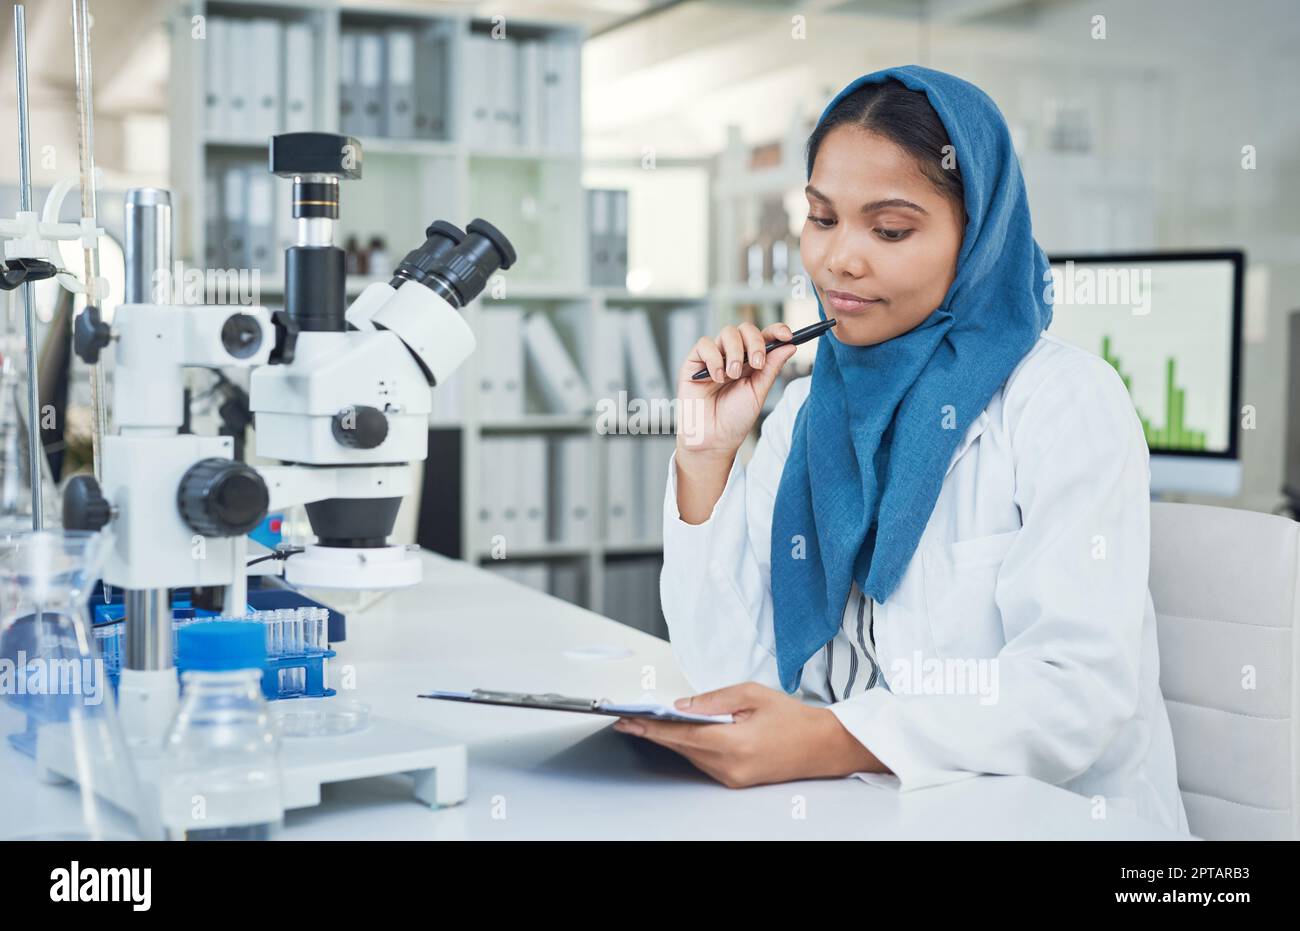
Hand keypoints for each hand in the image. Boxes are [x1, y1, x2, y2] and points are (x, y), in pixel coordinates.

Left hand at [612, 682, 887, 787]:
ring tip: (646, 722)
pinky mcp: (735, 781)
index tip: (628, 720)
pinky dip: (689, 747)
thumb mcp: (753, 694)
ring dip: (670, 739)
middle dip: (654, 732)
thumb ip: (714, 699)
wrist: (823, 746)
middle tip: (628, 718)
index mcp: (735, 744)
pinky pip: (703, 762)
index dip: (651, 727)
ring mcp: (732, 778)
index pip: (682, 735)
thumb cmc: (792, 717)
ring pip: (690, 756)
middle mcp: (730, 767)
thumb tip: (681, 705)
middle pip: (681, 747)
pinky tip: (678, 734)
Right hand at [675, 322, 797, 459]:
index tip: (788, 336)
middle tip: (757, 364)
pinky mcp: (694, 362)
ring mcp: (714, 357)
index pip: (765, 336)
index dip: (776, 330)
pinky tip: (717, 378)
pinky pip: (705, 344)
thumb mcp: (758, 392)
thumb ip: (771, 367)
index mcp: (751, 361)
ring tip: (733, 375)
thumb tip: (790, 346)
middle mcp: (733, 355)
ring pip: (727, 332)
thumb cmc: (735, 418)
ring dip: (735, 353)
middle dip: (755, 342)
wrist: (713, 438)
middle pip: (746, 329)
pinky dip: (714, 359)